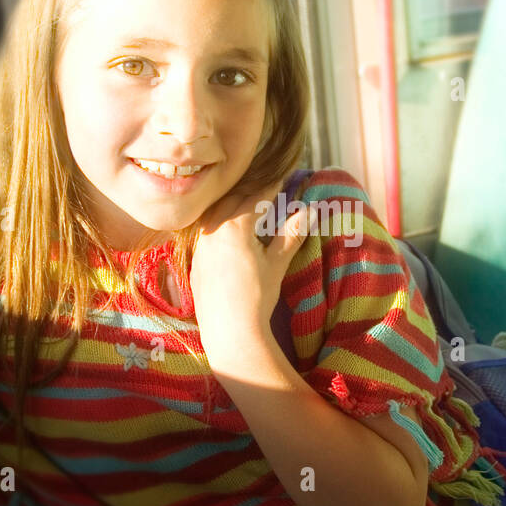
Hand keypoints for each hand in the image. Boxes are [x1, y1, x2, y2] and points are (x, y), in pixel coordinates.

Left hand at [190, 179, 314, 362]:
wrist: (230, 332)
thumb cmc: (257, 297)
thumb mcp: (277, 263)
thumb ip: (291, 234)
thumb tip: (310, 210)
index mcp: (235, 227)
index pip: (256, 197)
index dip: (273, 185)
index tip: (285, 173)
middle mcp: (212, 231)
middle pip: (232, 200)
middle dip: (251, 191)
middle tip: (267, 185)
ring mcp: (201, 246)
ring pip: (214, 214)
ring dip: (231, 205)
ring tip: (247, 203)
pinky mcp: (196, 262)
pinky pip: (205, 233)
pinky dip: (219, 224)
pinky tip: (228, 231)